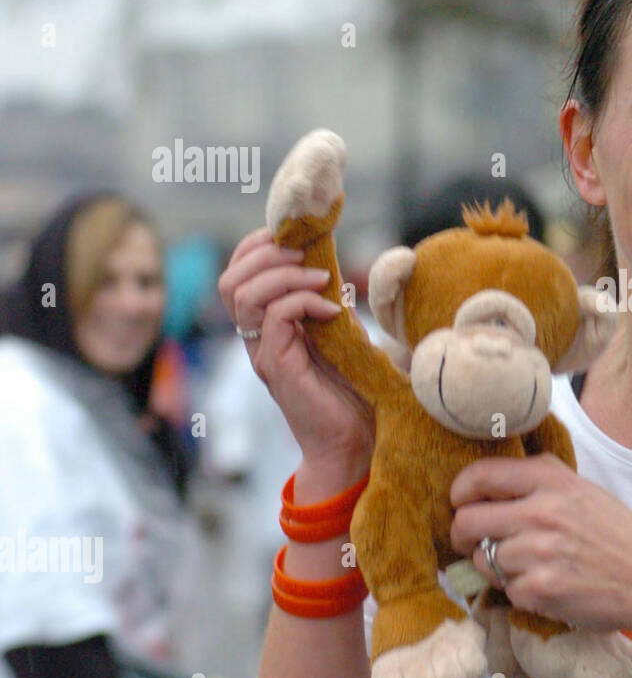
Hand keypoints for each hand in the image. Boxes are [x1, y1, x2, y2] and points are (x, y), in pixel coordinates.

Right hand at [216, 227, 373, 463]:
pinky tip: (333, 310)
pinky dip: (304, 301)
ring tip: (322, 279)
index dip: (258, 245)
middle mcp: (256, 339)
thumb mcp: (340, 333)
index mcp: (265, 326)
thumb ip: (327, 300)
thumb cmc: (352, 389)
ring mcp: (263, 353)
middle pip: (230, 278)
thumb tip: (331, 262)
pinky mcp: (278, 367)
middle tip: (307, 254)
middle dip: (267, 253)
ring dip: (286, 274)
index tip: (296, 236)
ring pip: (244, 295)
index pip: (238, 273)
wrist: (355, 440)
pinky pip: (275, 318)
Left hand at [447, 454, 631, 633]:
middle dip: (464, 535)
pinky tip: (548, 587)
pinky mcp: (539, 589)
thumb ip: (539, 485)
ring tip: (533, 567)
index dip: (461, 491)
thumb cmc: (618, 536)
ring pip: (484, 560)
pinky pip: (506, 591)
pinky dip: (521, 592)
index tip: (461, 502)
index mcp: (552, 481)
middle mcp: (541, 513)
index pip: (481, 475)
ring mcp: (538, 553)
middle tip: (474, 543)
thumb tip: (486, 491)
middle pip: (467, 521)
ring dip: (499, 568)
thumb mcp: (583, 492)